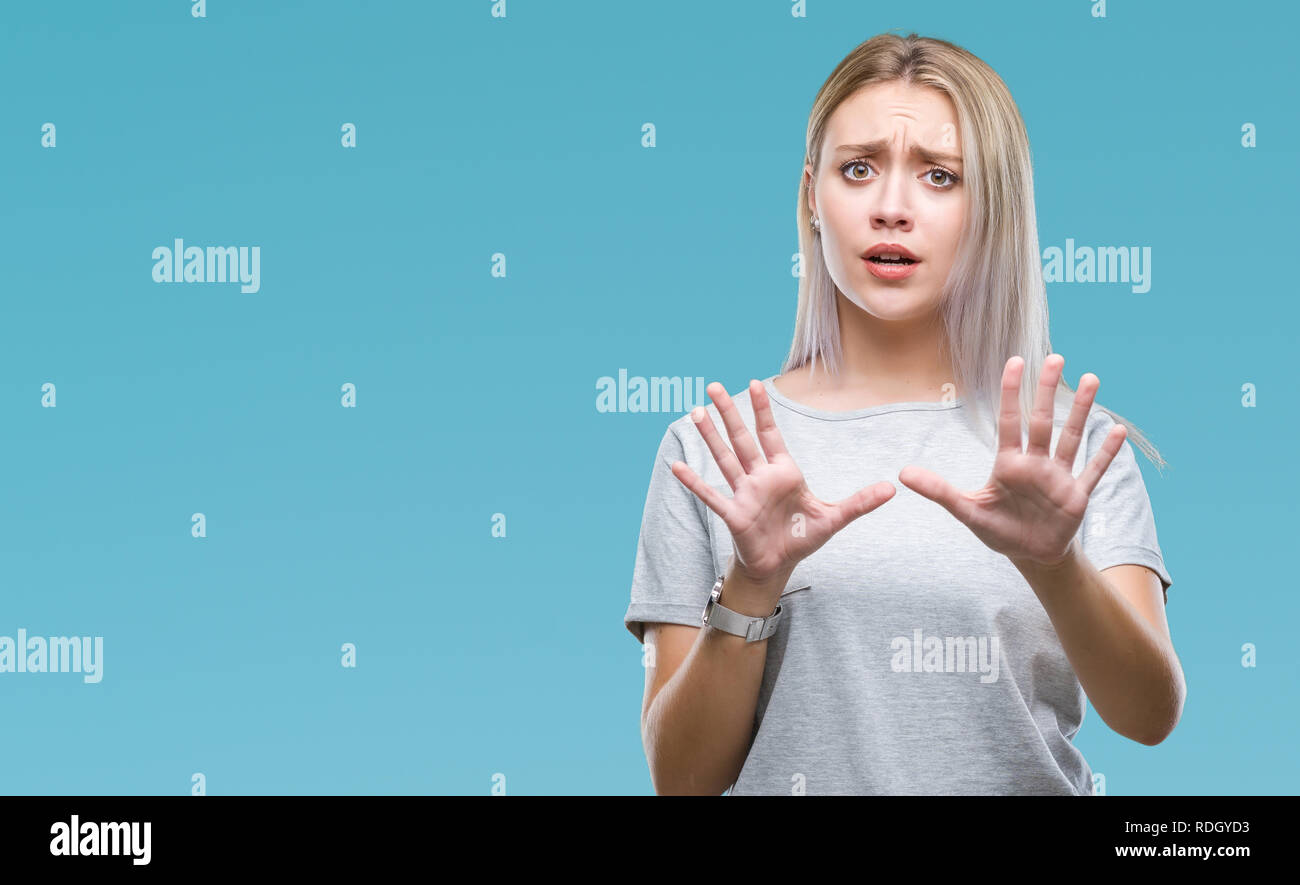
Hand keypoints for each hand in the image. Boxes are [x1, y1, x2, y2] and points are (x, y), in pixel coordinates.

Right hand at [671, 379, 896, 586]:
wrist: (779, 565)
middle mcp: (759, 478)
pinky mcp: (733, 513)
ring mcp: (743, 494)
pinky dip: (693, 482)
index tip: (754, 384)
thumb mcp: (834, 518)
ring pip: (724, 458)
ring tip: (695, 412)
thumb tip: (891, 489)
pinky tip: (676, 466)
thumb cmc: (802, 537)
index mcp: (783, 472)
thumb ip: (860, 502)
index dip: (762, 410)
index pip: (771, 434)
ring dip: (710, 436)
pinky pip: (710, 495)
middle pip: (742, 438)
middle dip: (729, 413)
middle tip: (712, 385)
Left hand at [896, 354, 1126, 567]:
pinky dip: (1104, 453)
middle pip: (1041, 420)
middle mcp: (1035, 463)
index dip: (1010, 392)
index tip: (1015, 360)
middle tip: (1056, 358)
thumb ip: (938, 491)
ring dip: (1081, 411)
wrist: (1028, 555)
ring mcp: (1058, 477)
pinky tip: (1117, 430)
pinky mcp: (1077, 496)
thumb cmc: (998, 529)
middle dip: (1047, 390)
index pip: (1008, 421)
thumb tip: (901, 473)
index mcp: (1008, 464)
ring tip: (1092, 379)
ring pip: (1070, 438)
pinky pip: (1093, 470)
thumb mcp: (966, 511)